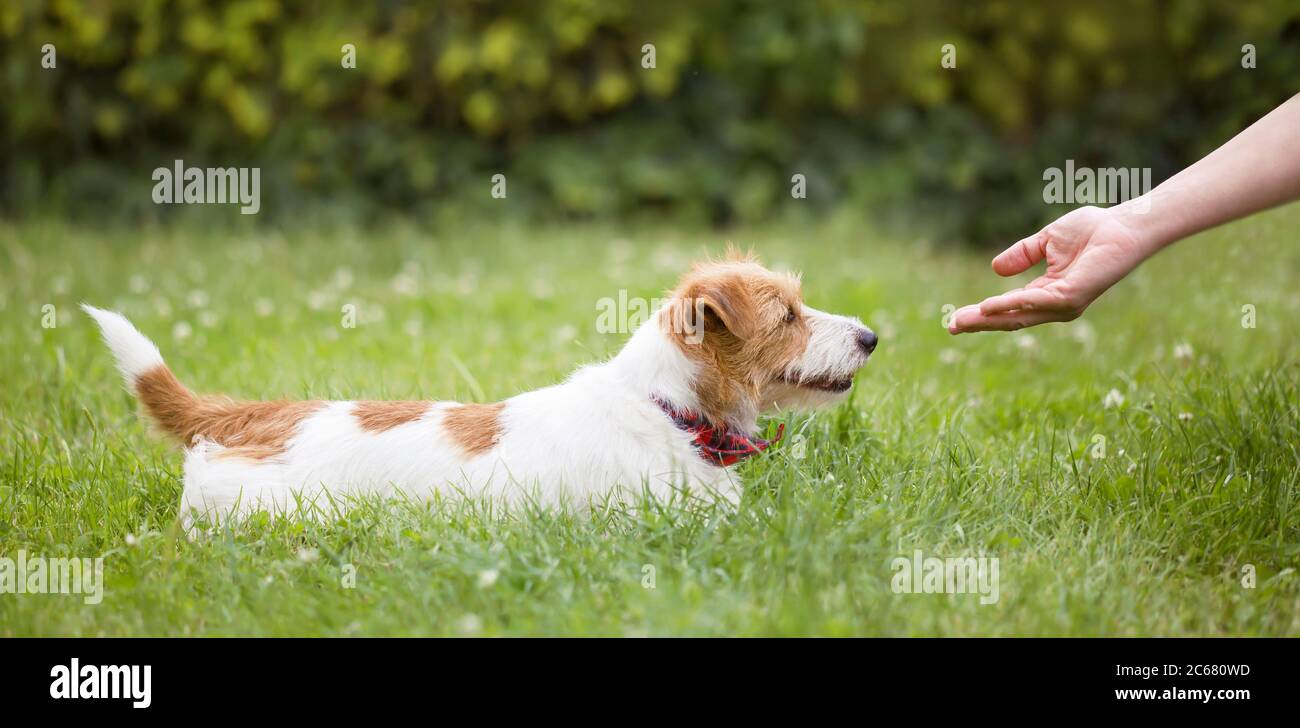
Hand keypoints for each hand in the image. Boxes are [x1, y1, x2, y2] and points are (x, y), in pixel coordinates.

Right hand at [948, 205, 1152, 333]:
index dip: (982, 315)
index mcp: (1048, 294)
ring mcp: (1064, 305)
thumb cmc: (1092, 230)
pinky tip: (988, 306)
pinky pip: (1033, 302)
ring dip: (987, 319)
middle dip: (979, 324)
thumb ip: (1022, 255)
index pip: (1009, 310)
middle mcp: (1055, 306)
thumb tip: (995, 270)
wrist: (1123, 225)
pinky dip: (1009, 305)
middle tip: (951, 327)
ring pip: (1018, 317)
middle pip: (1010, 320)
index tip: (955, 318)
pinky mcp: (1071, 297)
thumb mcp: (1046, 241)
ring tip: (962, 320)